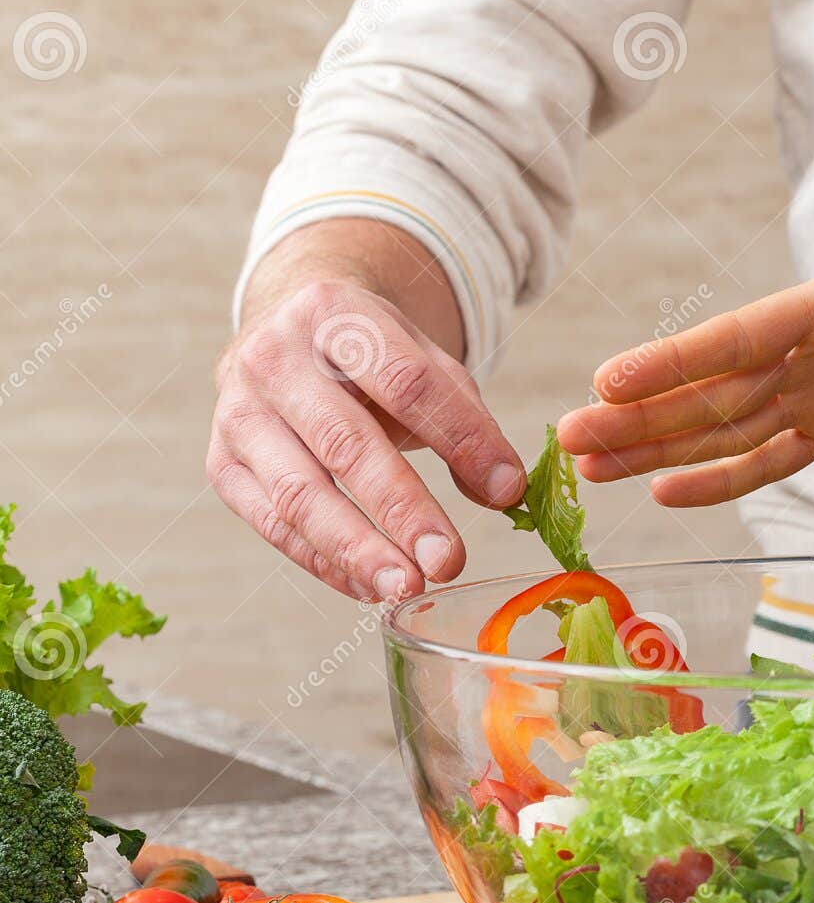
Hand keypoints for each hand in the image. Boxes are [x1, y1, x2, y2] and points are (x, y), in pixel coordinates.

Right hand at [208, 277, 524, 600]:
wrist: (286, 332)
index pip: (405, 381)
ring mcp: (238, 411)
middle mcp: (274, 358)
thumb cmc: (369, 355)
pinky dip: (323, 562)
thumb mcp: (425, 361)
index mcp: (335, 314)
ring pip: (298, 493)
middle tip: (449, 562)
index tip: (503, 490)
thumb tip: (503, 490)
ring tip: (407, 588)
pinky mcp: (222, 462)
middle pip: (345, 442)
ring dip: (357, 550)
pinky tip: (368, 586)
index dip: (458, 437)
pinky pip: (271, 524)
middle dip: (402, 510)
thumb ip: (468, 419)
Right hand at [557, 164, 813, 505]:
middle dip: (635, 416)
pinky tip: (662, 492)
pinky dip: (718, 479)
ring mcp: (813, 395)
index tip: (608, 378)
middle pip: (706, 392)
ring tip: (586, 466)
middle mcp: (803, 354)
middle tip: (562, 438)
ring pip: (720, 429)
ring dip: (654, 447)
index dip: (674, 362)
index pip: (737, 339)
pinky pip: (769, 461)